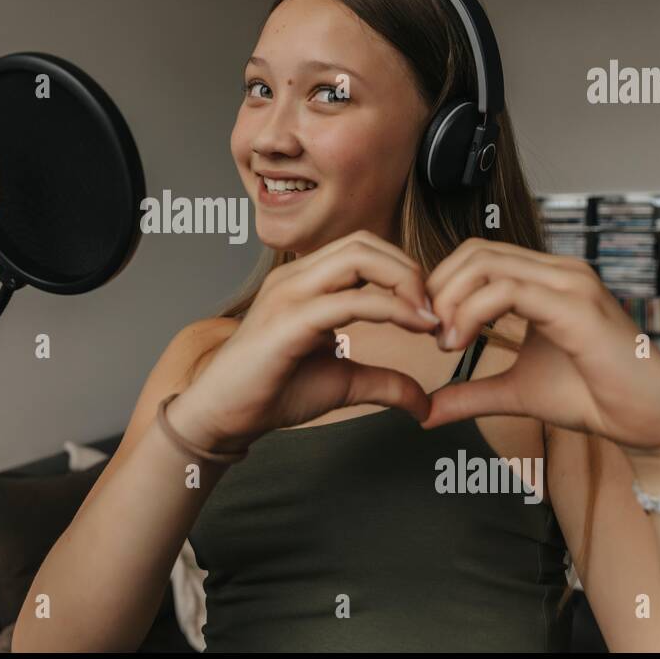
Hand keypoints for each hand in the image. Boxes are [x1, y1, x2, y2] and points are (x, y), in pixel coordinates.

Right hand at [169, 229, 440, 452]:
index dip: (404, 271)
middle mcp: (295, 277)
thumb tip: (425, 403)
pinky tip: (413, 327)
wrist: (223, 415)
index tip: (430, 311)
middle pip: (365, 243)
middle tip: (435, 309)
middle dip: (410, 269)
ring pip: (359, 257)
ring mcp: (289, 294)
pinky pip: (350, 300)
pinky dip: (391, 308)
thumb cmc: (271, 392)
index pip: (363, 249)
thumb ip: (385, 382)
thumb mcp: (343, 383)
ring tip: (428, 316)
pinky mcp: (289, 321)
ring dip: (405, 281)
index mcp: (305, 282)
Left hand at [420, 237, 659, 455]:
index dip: (442, 286)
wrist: (650, 423)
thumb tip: (425, 410)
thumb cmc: (594, 399)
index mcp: (546, 280)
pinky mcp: (577, 306)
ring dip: (451, 300)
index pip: (478, 256)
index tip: (429, 330)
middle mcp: (559, 271)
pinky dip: (470, 313)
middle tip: (429, 333)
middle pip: (475, 252)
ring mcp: (570, 283)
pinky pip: (507, 291)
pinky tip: (459, 343)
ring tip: (445, 342)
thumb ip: (471, 393)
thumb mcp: (515, 392)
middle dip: (439, 289)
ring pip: (486, 264)